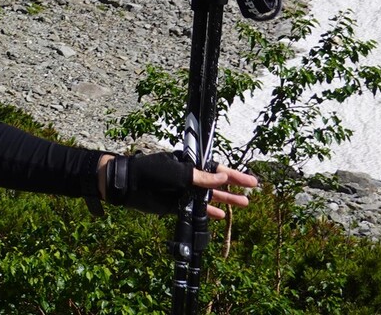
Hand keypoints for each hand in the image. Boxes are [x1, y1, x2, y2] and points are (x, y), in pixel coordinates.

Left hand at [99, 152, 258, 217]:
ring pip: (209, 196)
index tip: (250, 181)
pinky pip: (197, 209)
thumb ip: (201, 178)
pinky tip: (220, 215)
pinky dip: (208, 212)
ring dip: (225, 199)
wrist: (128, 185)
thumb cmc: (152, 172)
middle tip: (252, 192)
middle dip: (233, 187)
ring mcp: (184, 191)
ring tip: (243, 204)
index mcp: (189, 165)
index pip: (215, 169)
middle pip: (216, 183)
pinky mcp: (177, 205)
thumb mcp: (178, 173)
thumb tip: (223, 176)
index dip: (233, 174)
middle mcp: (188, 177)